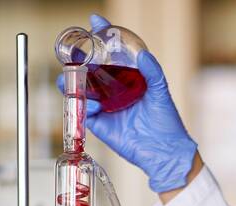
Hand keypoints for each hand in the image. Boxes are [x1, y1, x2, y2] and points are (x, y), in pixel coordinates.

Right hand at [56, 14, 198, 193]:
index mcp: (127, 80)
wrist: (166, 152)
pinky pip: (85, 113)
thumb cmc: (167, 122)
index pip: (111, 54)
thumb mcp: (161, 92)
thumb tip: (143, 54)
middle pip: (91, 70)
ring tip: (68, 76)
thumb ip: (153, 72)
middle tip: (73, 51)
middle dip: (78, 58)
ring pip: (82, 91)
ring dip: (72, 82)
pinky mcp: (102, 126)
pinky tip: (91, 104)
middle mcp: (114, 92)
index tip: (95, 22)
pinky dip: (84, 106)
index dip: (102, 37)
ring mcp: (106, 108)